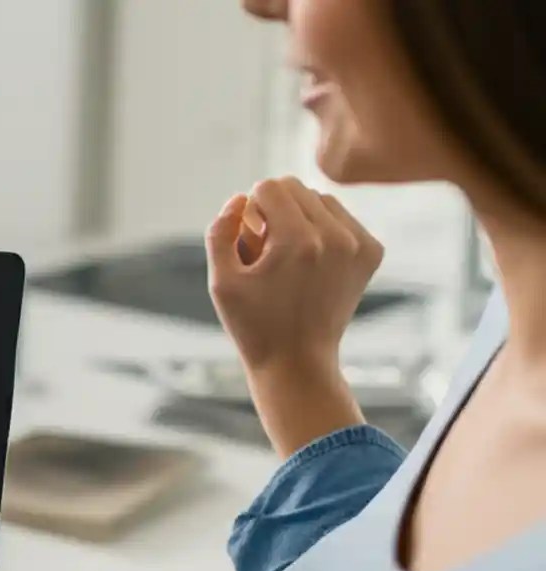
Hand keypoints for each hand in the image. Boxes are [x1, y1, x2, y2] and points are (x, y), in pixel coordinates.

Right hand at [206, 179, 381, 454]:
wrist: (298, 362)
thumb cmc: (253, 325)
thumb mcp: (221, 282)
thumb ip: (220, 232)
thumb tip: (239, 199)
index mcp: (297, 241)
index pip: (269, 186)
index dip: (249, 210)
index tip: (248, 241)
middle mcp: (335, 237)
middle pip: (295, 187)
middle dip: (273, 210)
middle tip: (266, 251)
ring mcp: (359, 244)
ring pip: (320, 198)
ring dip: (299, 216)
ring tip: (288, 256)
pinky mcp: (372, 252)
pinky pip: (341, 217)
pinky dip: (323, 229)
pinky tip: (311, 261)